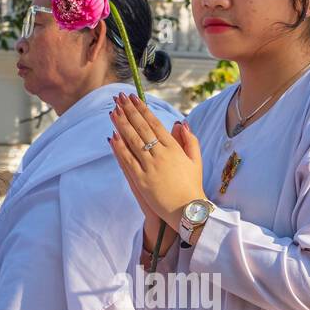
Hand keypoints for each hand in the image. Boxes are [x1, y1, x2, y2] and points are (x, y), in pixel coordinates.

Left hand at [108, 93, 205, 231]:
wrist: (188, 211)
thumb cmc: (192, 186)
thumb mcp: (196, 160)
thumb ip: (190, 140)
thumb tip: (179, 123)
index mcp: (174, 149)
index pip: (155, 124)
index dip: (143, 110)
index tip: (134, 98)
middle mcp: (161, 155)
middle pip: (142, 129)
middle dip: (129, 111)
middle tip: (119, 98)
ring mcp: (150, 168)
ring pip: (133, 142)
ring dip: (122, 125)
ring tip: (112, 111)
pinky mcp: (141, 181)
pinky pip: (128, 161)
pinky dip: (120, 148)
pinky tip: (113, 136)